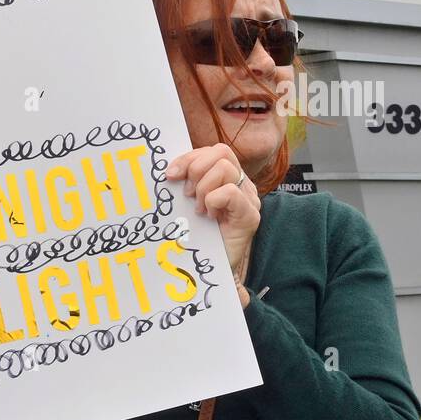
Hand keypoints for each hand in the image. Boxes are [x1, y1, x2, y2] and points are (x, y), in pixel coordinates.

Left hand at [166, 143, 260, 280]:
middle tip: (187, 195)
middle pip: (221, 152)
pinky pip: (230, 193)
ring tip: (198, 210)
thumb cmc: (198, 235)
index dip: (188, 158)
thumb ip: (186, 183)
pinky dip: (213, 202)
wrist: (210, 269)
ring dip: (203, 189)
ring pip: (225, 169)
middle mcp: (242, 184)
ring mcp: (249, 199)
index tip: (170, 175)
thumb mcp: (188, 203)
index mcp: (228, 178)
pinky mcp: (250, 216)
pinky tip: (209, 217)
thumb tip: (170, 170)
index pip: (212, 150)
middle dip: (195, 170)